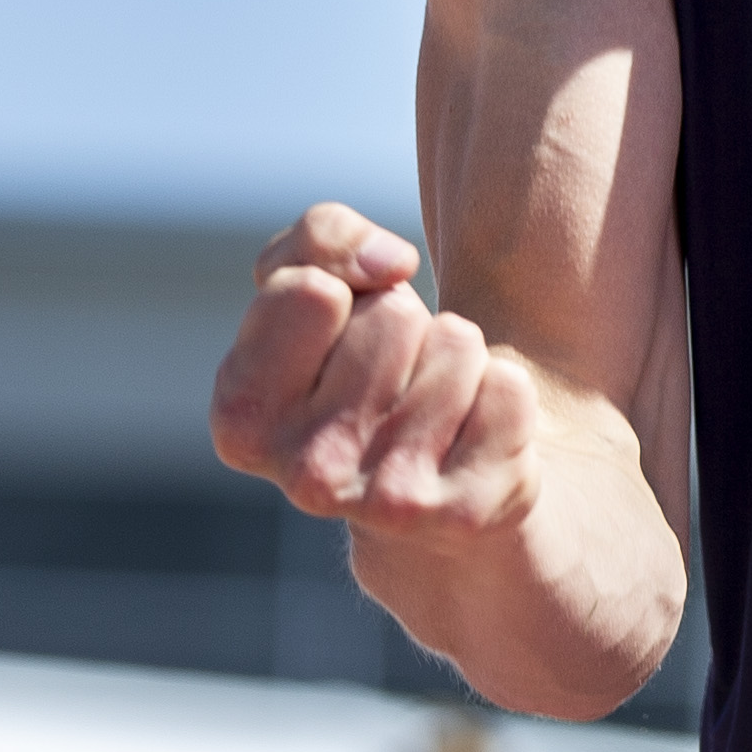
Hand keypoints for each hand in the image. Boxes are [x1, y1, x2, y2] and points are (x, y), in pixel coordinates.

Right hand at [210, 201, 544, 542]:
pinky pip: (508, 387)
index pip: (313, 289)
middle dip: (406, 324)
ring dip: (458, 355)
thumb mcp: (315, 284)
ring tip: (436, 405)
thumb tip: (392, 264)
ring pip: (456, 343)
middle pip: (391, 316)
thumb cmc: (362, 366)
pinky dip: (504, 391)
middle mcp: (305, 475)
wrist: (437, 486)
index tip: (341, 334)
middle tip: (397, 378)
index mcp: (242, 418)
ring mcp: (385, 502)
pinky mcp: (464, 512)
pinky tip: (475, 436)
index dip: (344, 290)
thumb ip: (319, 238)